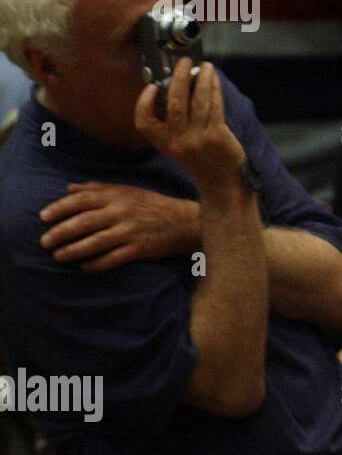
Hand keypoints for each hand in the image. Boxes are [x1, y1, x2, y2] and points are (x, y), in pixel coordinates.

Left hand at [38, 182, 199, 269]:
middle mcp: (122, 212)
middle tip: (44, 242)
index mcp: (117, 196)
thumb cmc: (152, 205)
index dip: (60, 208)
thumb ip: (97, 189)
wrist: (184, 222)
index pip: (82, 200)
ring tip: (58, 256)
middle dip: (60, 232)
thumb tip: (68, 188)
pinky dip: (97, 263)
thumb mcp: (127, 190)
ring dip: (73, 250)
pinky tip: (84, 266)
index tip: (43, 217)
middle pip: (84, 222)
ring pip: (95, 242)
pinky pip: (113, 258)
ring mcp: (131, 231)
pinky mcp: (140, 248)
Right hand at [134, 59, 245, 193]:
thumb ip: (172, 121)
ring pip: (198, 101)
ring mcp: (198, 138)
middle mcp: (177, 141)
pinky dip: (214, 90)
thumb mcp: (177, 143)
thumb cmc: (199, 156)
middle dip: (179, 78)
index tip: (152, 86)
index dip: (144, 103)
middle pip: (175, 103)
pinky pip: (214, 106)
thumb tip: (176, 85)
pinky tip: (214, 80)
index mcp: (163, 142)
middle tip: (184, 62)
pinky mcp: (216, 135)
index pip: (143, 122)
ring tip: (205, 66)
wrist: (221, 179)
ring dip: (202, 80)